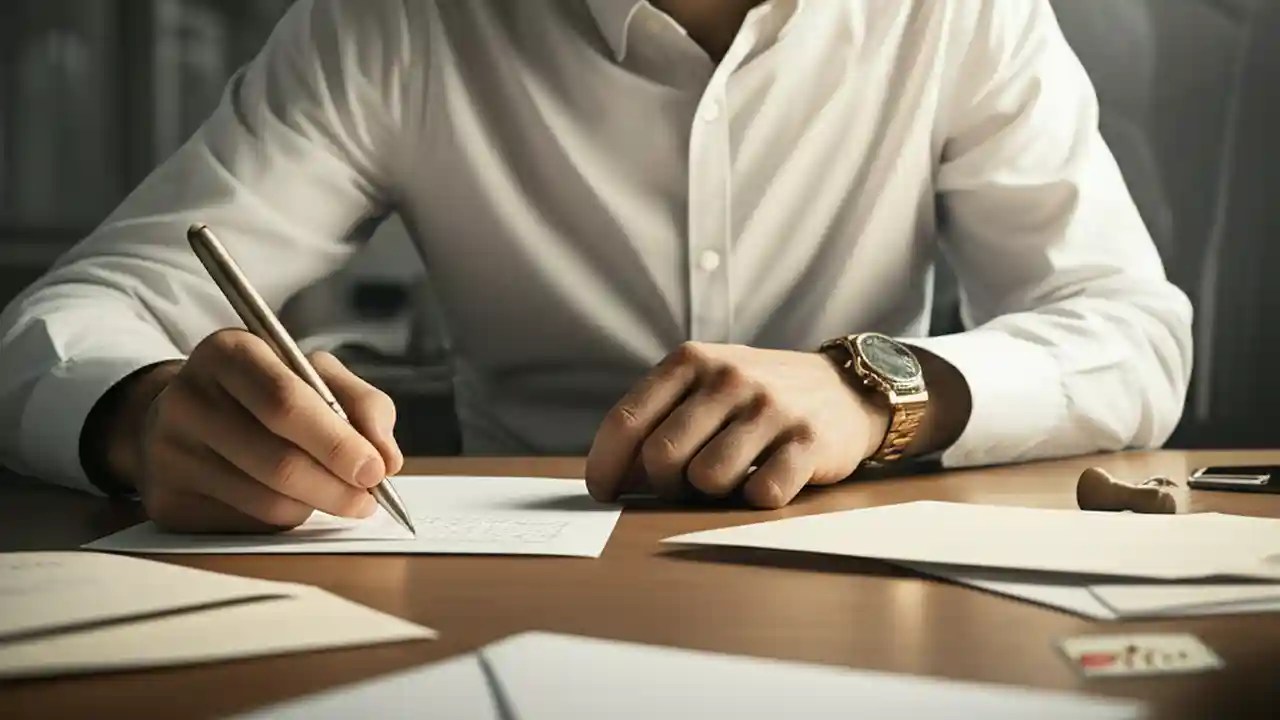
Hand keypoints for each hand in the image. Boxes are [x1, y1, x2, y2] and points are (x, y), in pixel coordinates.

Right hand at [103, 329, 402, 531]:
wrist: (185, 417)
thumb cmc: (265, 393)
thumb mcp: (315, 374)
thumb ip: (362, 405)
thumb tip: (387, 458)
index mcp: (228, 352)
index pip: (285, 402)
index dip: (337, 442)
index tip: (376, 469)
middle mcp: (187, 399)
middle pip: (277, 460)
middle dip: (337, 486)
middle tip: (369, 498)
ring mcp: (169, 453)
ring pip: (267, 501)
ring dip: (315, 505)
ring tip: (333, 494)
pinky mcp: (167, 501)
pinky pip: (247, 525)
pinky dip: (284, 519)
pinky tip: (289, 499)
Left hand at [586, 342, 888, 507]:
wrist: (847, 388)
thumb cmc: (758, 397)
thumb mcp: (706, 387)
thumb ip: (660, 419)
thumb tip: (613, 478)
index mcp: (692, 360)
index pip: (627, 420)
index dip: (605, 465)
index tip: (603, 492)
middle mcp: (728, 378)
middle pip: (660, 457)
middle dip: (664, 484)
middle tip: (684, 486)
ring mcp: (770, 408)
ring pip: (706, 479)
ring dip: (713, 493)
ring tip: (733, 475)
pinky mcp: (808, 442)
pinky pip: (759, 494)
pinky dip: (756, 497)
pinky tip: (768, 477)